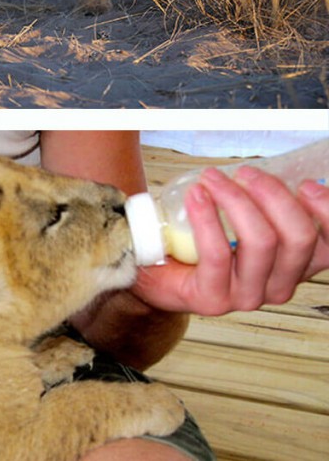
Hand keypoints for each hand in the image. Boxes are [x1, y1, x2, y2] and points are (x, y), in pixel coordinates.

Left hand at [133, 167, 328, 314]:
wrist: (157, 273)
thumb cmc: (201, 242)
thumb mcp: (243, 223)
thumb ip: (264, 204)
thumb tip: (266, 169)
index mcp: (296, 266)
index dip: (327, 213)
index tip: (307, 185)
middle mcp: (280, 284)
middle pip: (298, 237)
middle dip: (274, 195)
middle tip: (246, 172)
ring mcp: (249, 295)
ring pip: (261, 242)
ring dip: (236, 199)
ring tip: (212, 179)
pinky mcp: (214, 299)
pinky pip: (217, 253)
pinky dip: (207, 217)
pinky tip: (197, 196)